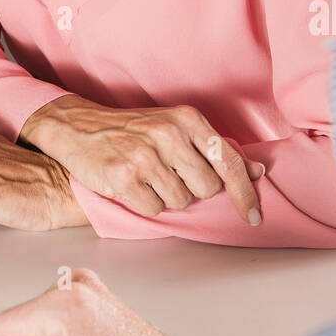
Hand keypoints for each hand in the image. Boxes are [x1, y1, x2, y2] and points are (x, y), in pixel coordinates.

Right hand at [21, 95, 265, 225]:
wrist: (78, 127)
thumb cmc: (131, 130)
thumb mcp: (176, 128)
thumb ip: (214, 150)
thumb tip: (257, 170)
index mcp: (186, 119)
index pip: (228, 162)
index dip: (245, 194)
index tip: (255, 216)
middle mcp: (168, 134)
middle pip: (206, 188)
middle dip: (191, 190)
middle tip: (168, 175)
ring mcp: (144, 156)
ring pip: (180, 202)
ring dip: (166, 198)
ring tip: (146, 178)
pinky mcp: (123, 177)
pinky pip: (153, 210)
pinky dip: (145, 204)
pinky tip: (131, 186)